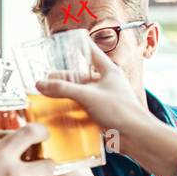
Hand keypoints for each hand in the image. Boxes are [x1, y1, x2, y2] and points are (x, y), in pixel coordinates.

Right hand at [35, 41, 153, 140]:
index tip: (72, 39)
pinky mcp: (102, 116)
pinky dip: (71, 111)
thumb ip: (63, 89)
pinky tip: (58, 113)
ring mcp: (105, 100)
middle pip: (82, 77)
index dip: (82, 46)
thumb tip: (40, 84)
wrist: (136, 137)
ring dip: (66, 95)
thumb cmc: (119, 110)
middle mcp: (107, 84)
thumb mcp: (87, 95)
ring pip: (81, 94)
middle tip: (47, 78)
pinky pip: (83, 110)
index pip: (93, 53)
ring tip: (47, 95)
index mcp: (109, 72)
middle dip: (64, 77)